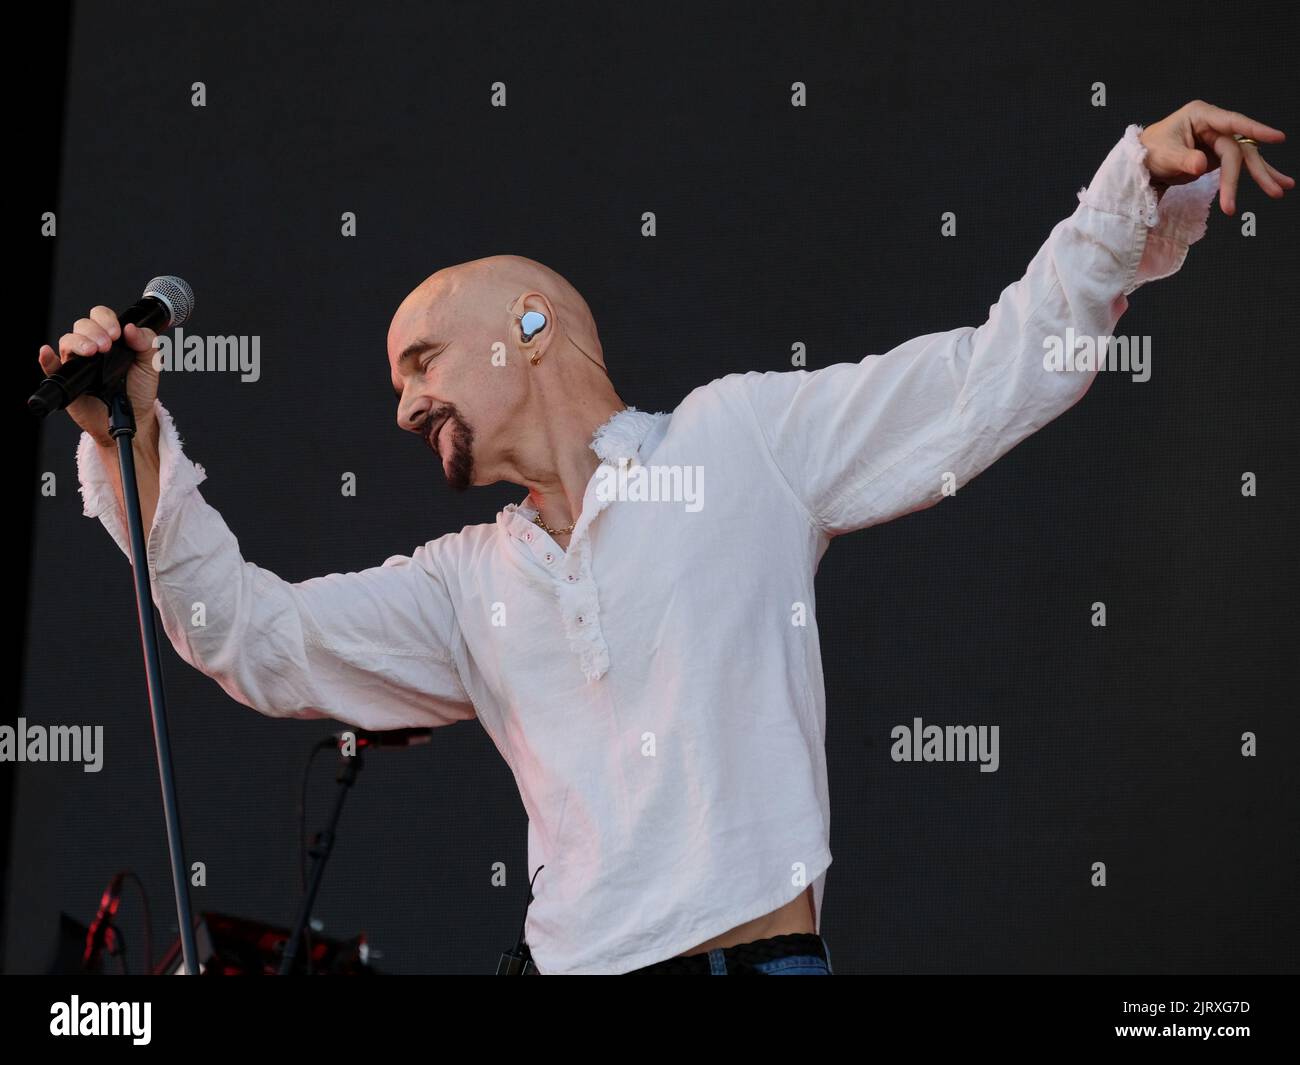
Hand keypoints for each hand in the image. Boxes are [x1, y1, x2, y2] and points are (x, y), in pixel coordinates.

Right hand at [38, 307, 160, 446]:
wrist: (134, 416)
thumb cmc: (139, 388)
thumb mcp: (150, 364)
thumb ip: (147, 342)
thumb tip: (131, 328)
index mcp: (110, 339)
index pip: (100, 317)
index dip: (106, 319)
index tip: (117, 333)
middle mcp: (91, 347)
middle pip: (82, 326)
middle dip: (93, 332)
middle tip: (106, 346)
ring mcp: (78, 363)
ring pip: (67, 342)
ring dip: (78, 342)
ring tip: (92, 352)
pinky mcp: (68, 381)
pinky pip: (51, 367)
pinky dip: (46, 359)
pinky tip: (47, 353)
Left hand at [1138, 101, 1290, 215]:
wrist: (1142, 162)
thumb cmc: (1151, 151)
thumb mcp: (1164, 155)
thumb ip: (1184, 159)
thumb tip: (1201, 165)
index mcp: (1201, 115)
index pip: (1233, 123)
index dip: (1256, 130)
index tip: (1277, 137)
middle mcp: (1214, 125)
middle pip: (1239, 149)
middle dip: (1254, 172)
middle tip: (1273, 190)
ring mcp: (1218, 140)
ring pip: (1244, 158)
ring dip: (1261, 175)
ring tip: (1279, 191)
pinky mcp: (1218, 156)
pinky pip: (1238, 167)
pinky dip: (1252, 176)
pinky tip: (1271, 184)